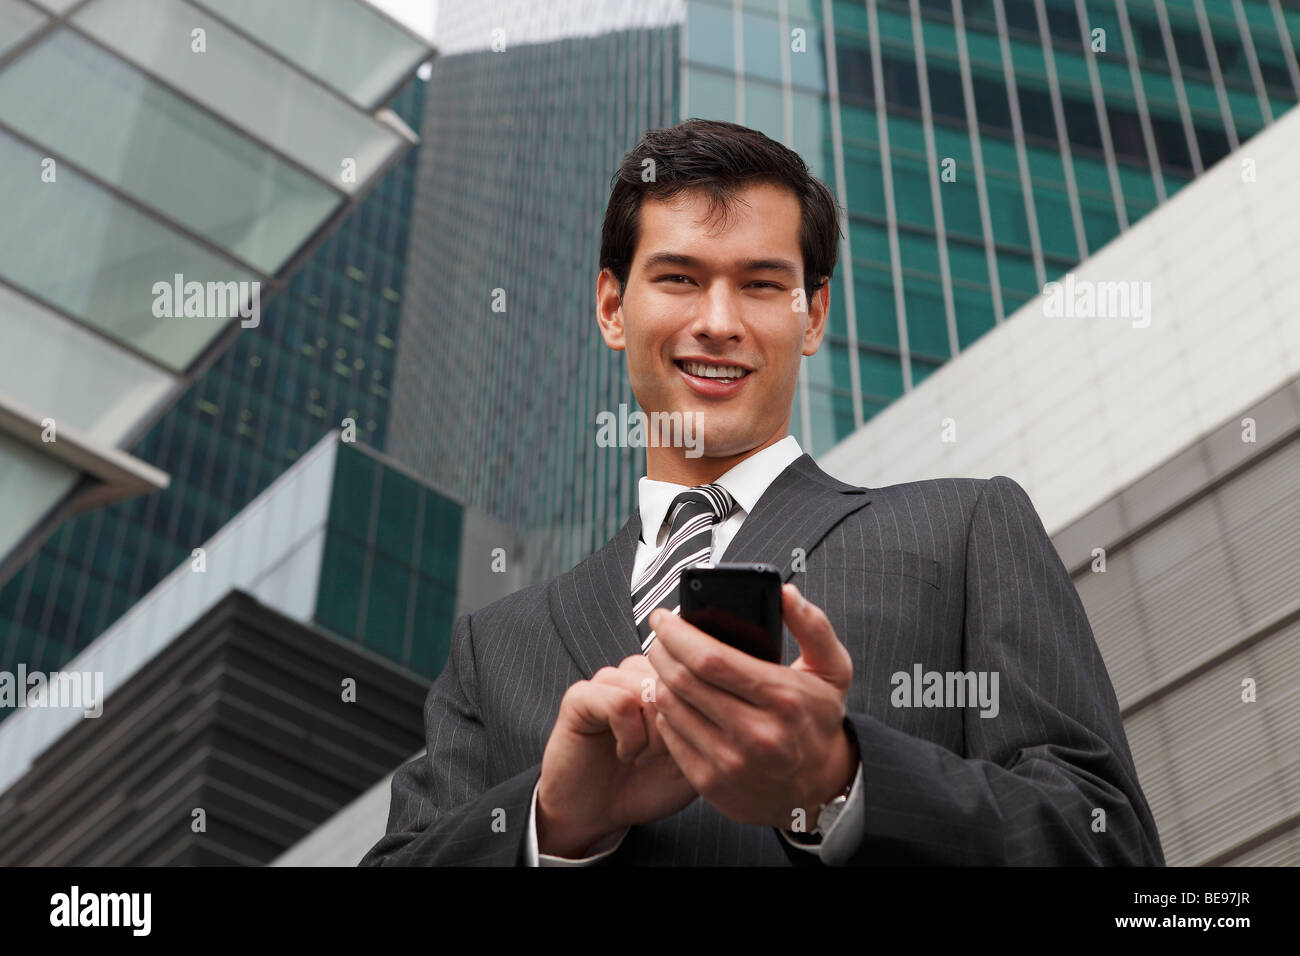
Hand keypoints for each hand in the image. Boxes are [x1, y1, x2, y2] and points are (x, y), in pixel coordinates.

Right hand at [536, 654, 696, 856]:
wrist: (595, 814)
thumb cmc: (644, 786)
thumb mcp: (694, 760)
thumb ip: (709, 728)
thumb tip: (720, 703)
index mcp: (662, 680)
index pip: (696, 677)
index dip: (697, 720)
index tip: (684, 752)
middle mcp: (635, 672)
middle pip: (676, 682)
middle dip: (677, 729)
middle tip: (660, 758)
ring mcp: (607, 680)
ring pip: (650, 689)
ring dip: (654, 735)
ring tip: (643, 758)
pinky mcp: (580, 696)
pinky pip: (620, 703)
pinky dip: (630, 738)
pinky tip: (624, 754)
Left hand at [645, 582, 856, 830]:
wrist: (821, 788)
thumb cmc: (818, 721)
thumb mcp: (833, 670)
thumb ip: (812, 626)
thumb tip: (785, 593)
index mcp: (782, 698)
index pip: (711, 658)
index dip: (678, 634)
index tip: (664, 618)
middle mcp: (755, 734)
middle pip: (683, 680)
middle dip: (661, 650)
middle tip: (660, 638)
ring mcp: (730, 762)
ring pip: (670, 707)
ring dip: (659, 678)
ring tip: (666, 665)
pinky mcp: (710, 782)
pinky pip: (670, 736)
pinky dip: (665, 712)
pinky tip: (675, 700)